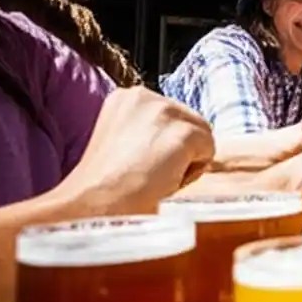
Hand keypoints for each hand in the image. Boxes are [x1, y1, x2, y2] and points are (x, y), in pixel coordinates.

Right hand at [55, 87, 214, 213]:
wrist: (92, 208)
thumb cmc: (102, 190)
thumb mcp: (119, 144)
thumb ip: (145, 133)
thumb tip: (176, 142)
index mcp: (125, 97)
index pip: (169, 118)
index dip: (160, 147)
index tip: (134, 164)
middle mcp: (144, 94)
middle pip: (189, 123)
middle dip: (176, 152)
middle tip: (144, 175)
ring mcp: (164, 110)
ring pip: (202, 136)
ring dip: (185, 163)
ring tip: (151, 178)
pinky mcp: (183, 131)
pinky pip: (208, 152)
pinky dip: (192, 173)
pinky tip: (162, 180)